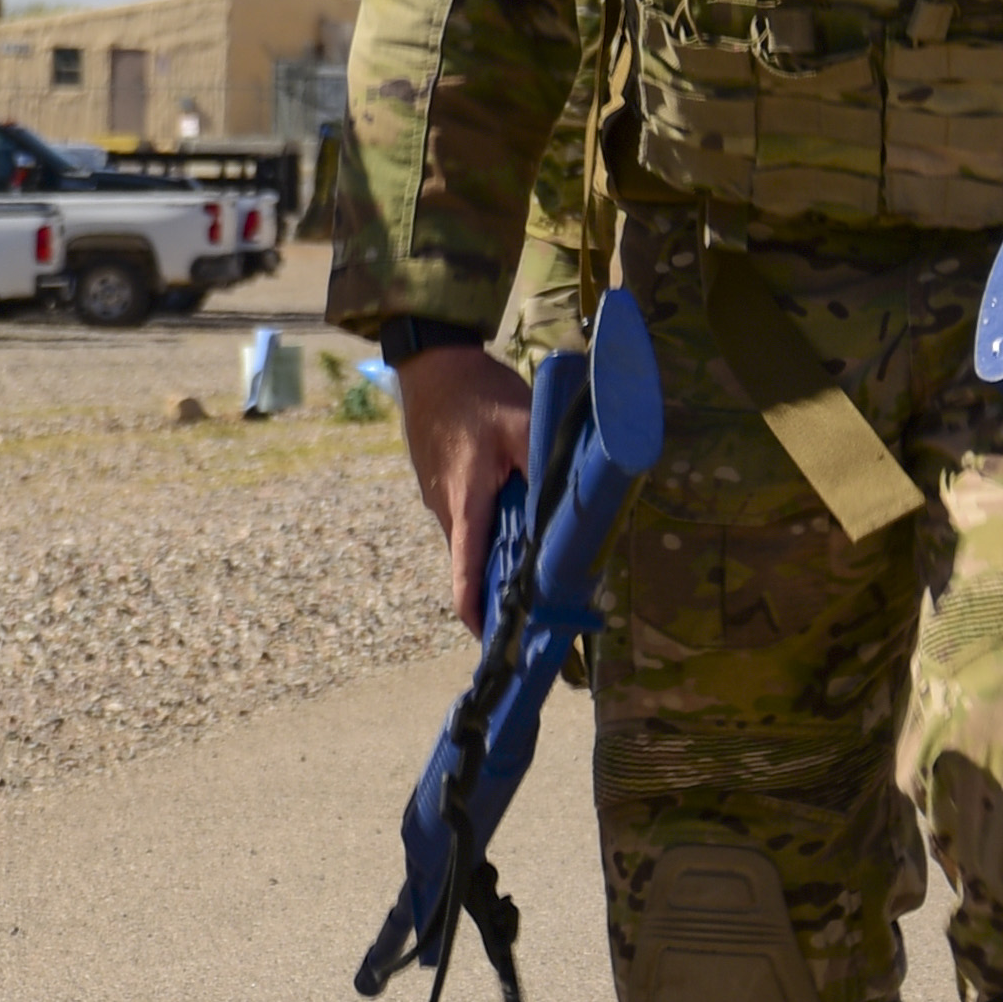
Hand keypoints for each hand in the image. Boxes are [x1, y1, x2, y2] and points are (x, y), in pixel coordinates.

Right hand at [395, 343, 535, 631]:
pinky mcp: (436, 480)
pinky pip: (462, 514)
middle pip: (471, 559)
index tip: (491, 641)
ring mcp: (436, 495)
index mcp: (465, 501)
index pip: (466, 570)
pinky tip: (507, 506)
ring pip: (468, 536)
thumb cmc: (477, 392)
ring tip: (528, 551)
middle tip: (534, 596)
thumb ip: (544, 466)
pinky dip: (484, 523)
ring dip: (493, 548)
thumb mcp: (522, 423)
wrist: (431, 360)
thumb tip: (570, 505)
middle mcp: (445, 507)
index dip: (476, 610)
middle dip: (498, 583)